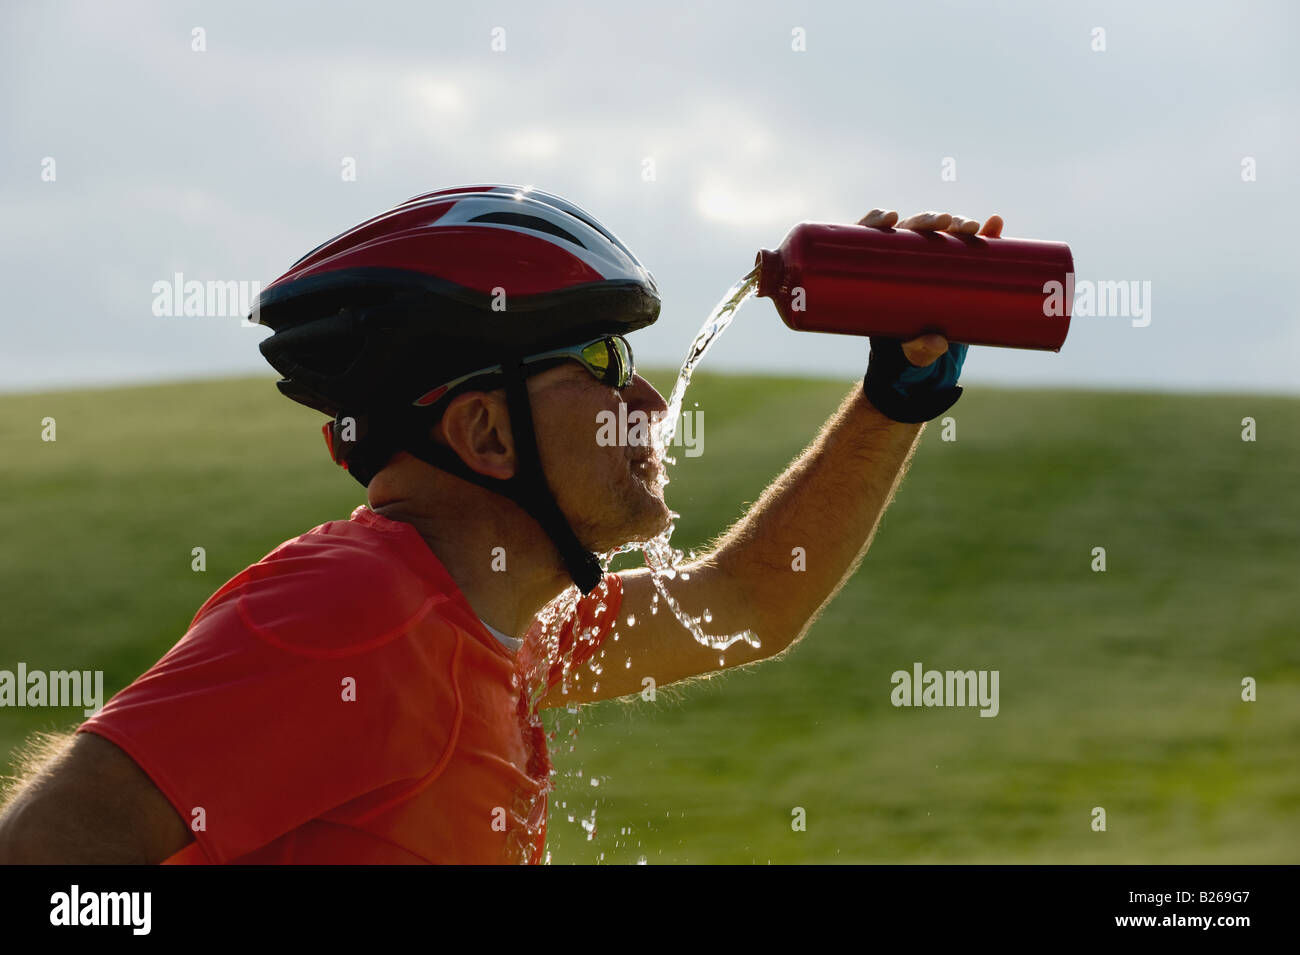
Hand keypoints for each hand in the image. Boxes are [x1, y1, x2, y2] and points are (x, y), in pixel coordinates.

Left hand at [856, 207, 1002, 420]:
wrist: (923, 375)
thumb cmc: (903, 364)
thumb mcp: (908, 359)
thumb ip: (918, 352)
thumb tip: (937, 342)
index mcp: (879, 278)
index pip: (870, 239)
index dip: (875, 221)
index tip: (890, 219)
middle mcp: (904, 267)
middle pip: (911, 231)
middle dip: (928, 220)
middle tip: (945, 223)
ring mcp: (933, 269)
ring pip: (943, 236)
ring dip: (958, 225)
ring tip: (974, 227)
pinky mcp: (960, 277)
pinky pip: (972, 252)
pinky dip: (987, 236)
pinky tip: (996, 224)